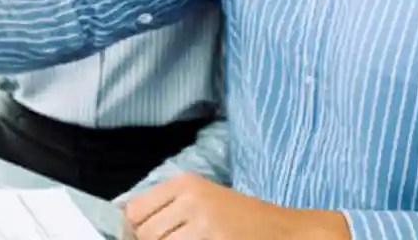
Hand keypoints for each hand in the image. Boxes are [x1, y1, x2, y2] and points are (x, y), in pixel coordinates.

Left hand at [124, 174, 348, 239]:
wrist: (289, 231)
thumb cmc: (242, 220)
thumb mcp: (202, 201)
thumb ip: (167, 210)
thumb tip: (128, 226)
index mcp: (184, 183)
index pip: (134, 211)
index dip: (134, 231)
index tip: (144, 238)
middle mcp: (192, 198)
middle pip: (146, 234)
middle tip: (181, 239)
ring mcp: (205, 223)